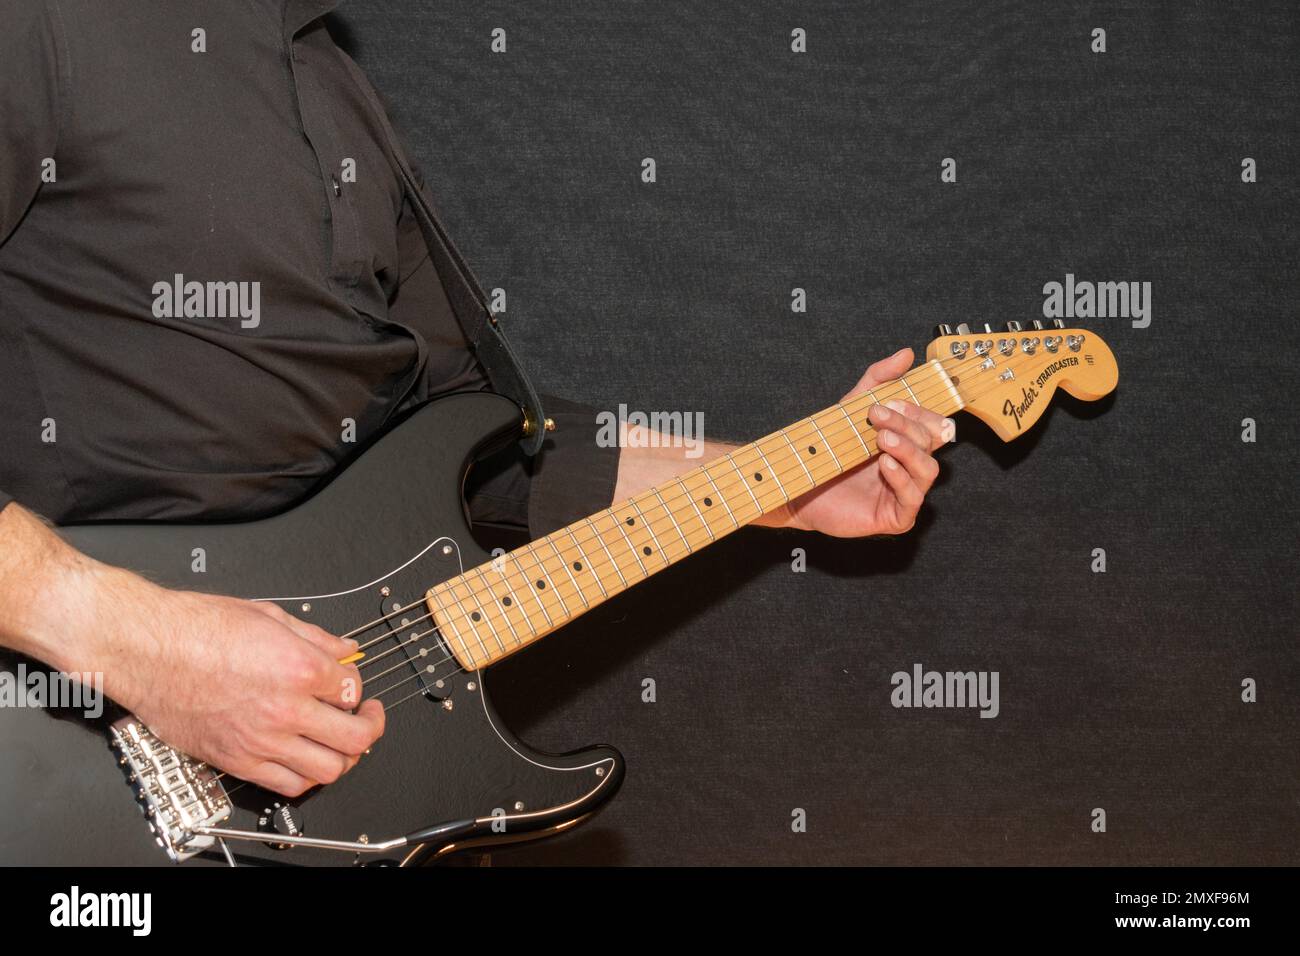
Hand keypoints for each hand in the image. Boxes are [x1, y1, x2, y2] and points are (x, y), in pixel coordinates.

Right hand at [48, 556, 384, 797]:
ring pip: (330, 769)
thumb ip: (315, 638)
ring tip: (341, 742)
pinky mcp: (237, 761)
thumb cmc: (195, 627)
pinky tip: (307, 760)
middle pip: (355, 738)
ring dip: (344, 757)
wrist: (144, 649)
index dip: (357, 685)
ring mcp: (262, 740)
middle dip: (370, 727)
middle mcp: (286, 709)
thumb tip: (345, 650)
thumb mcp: (268, 616)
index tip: (349, 684)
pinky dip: (307, 777)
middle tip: (367, 718)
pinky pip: (289, 785)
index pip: (354, 689)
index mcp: (299, 668)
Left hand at [774, 347, 953, 536]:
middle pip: (931, 443)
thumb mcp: (853, 407)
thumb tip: (907, 354)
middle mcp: (911, 467)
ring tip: (881, 440)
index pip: (934, 425)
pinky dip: (901, 478)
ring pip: (928, 470)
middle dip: (907, 426)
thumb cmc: (829, 450)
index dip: (920, 412)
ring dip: (908, 450)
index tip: (891, 401)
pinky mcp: (894, 516)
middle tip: (877, 416)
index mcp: (908, 443)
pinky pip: (912, 499)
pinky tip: (884, 464)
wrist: (799, 483)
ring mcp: (905, 493)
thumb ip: (879, 379)